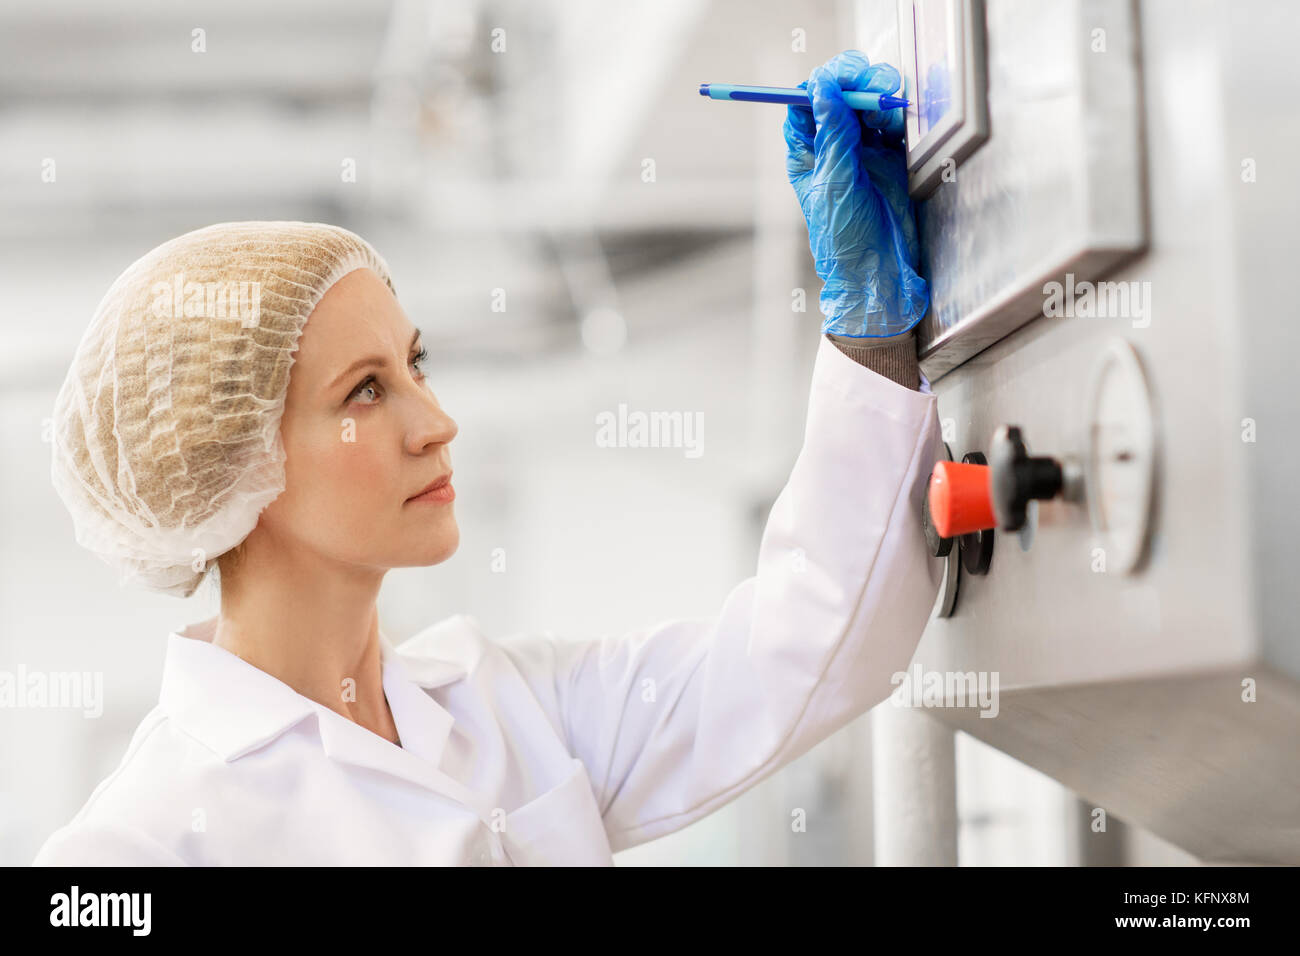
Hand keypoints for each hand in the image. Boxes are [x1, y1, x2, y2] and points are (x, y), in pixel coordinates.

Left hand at [784, 50, 928, 337]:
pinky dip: (899, 118)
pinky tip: (900, 129)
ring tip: (887, 118)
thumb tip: (823, 89)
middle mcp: (834, 148)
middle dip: (857, 85)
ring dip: (881, 100)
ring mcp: (864, 151)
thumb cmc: (845, 237)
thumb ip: (834, 134)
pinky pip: (895, 124)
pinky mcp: (892, 159)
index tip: (841, 77)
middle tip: (873, 88)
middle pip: (842, 96)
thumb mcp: (835, 182)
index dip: (823, 83)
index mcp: (807, 153)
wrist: (881, 271)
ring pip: (871, 105)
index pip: (807, 102)